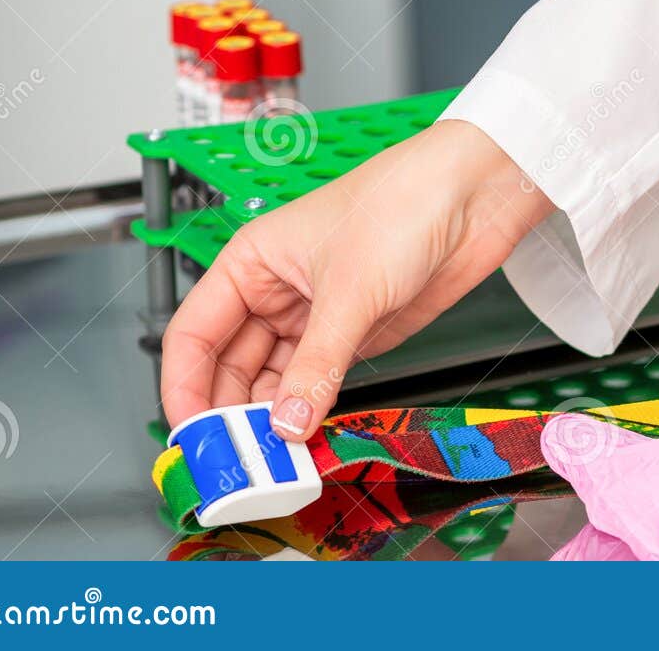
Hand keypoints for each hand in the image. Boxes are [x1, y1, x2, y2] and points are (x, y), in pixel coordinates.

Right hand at [160, 120, 553, 439]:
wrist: (474, 199)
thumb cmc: (403, 204)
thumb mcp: (350, 291)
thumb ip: (316, 365)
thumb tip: (286, 422)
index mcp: (250, 263)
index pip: (194, 334)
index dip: (184, 386)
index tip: (191, 433)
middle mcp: (276, 292)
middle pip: (230, 366)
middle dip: (228, 414)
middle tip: (236, 460)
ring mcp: (316, 316)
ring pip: (273, 381)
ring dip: (270, 420)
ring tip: (272, 460)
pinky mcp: (356, 334)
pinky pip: (317, 382)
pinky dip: (309, 412)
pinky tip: (306, 438)